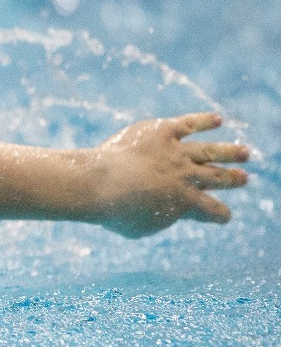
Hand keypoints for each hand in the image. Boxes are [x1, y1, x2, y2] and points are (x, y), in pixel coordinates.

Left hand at [91, 112, 250, 236]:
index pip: (211, 210)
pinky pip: (189, 124)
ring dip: (230, 152)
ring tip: (245, 153)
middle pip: (217, 178)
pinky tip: (216, 120)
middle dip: (232, 179)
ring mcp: (177, 153)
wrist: (101, 184)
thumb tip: (163, 209)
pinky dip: (204, 121)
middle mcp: (187, 177)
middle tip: (244, 179)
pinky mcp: (163, 132)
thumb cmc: (115, 211)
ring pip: (210, 151)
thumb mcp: (142, 226)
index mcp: (185, 203)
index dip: (220, 214)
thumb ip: (158, 218)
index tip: (224, 216)